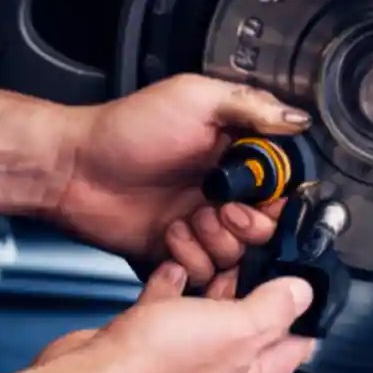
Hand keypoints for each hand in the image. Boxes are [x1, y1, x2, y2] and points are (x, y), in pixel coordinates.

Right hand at [35, 263, 315, 372]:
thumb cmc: (152, 372)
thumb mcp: (236, 330)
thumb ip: (274, 310)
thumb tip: (303, 295)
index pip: (291, 350)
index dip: (299, 314)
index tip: (298, 284)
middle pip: (246, 337)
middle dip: (249, 297)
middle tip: (249, 264)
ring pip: (202, 330)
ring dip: (207, 295)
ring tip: (211, 262)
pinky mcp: (140, 365)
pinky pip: (163, 326)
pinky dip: (169, 298)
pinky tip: (171, 274)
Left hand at [54, 74, 311, 285]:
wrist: (74, 169)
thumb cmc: (128, 129)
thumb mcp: (195, 99)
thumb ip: (251, 106)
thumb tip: (298, 118)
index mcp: (236, 156)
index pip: (282, 188)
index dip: (275, 200)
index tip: (252, 197)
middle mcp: (224, 193)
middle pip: (267, 229)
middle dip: (246, 227)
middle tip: (216, 210)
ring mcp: (202, 225)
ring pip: (238, 256)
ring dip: (214, 242)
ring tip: (186, 222)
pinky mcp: (179, 253)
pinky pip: (205, 273)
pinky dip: (190, 261)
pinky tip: (170, 237)